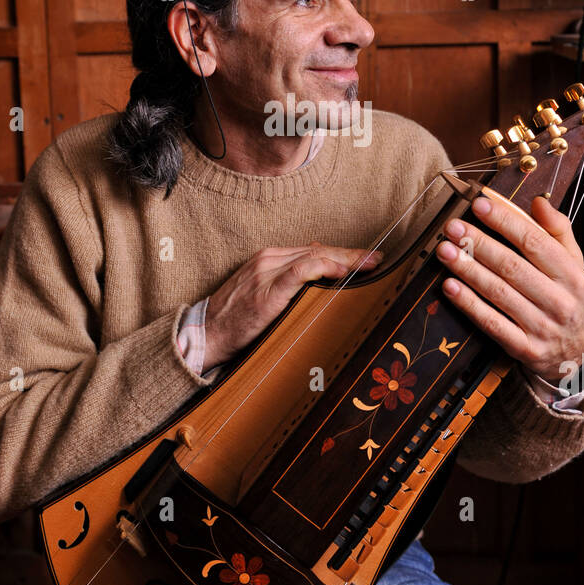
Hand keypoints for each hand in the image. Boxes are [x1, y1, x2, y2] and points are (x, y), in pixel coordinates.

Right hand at [203, 242, 382, 371]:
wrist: (206, 334)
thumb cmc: (234, 319)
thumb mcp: (261, 292)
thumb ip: (287, 279)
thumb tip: (317, 268)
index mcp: (269, 258)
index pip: (313, 250)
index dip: (342, 253)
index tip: (366, 259)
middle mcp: (269, 259)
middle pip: (319, 250)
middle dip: (351, 254)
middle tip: (377, 259)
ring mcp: (267, 272)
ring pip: (314, 257)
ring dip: (345, 260)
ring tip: (368, 265)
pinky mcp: (267, 290)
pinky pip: (300, 271)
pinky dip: (323, 268)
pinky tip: (341, 271)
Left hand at [436, 193, 583, 384]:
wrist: (574, 355)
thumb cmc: (567, 298)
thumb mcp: (573, 264)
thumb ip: (558, 230)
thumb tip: (538, 201)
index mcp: (573, 275)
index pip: (535, 242)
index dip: (505, 221)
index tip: (479, 204)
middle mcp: (560, 301)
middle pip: (513, 267)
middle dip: (479, 243)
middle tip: (452, 227)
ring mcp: (542, 327)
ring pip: (499, 293)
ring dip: (468, 269)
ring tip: (445, 250)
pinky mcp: (524, 349)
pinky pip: (492, 323)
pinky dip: (469, 304)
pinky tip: (450, 286)